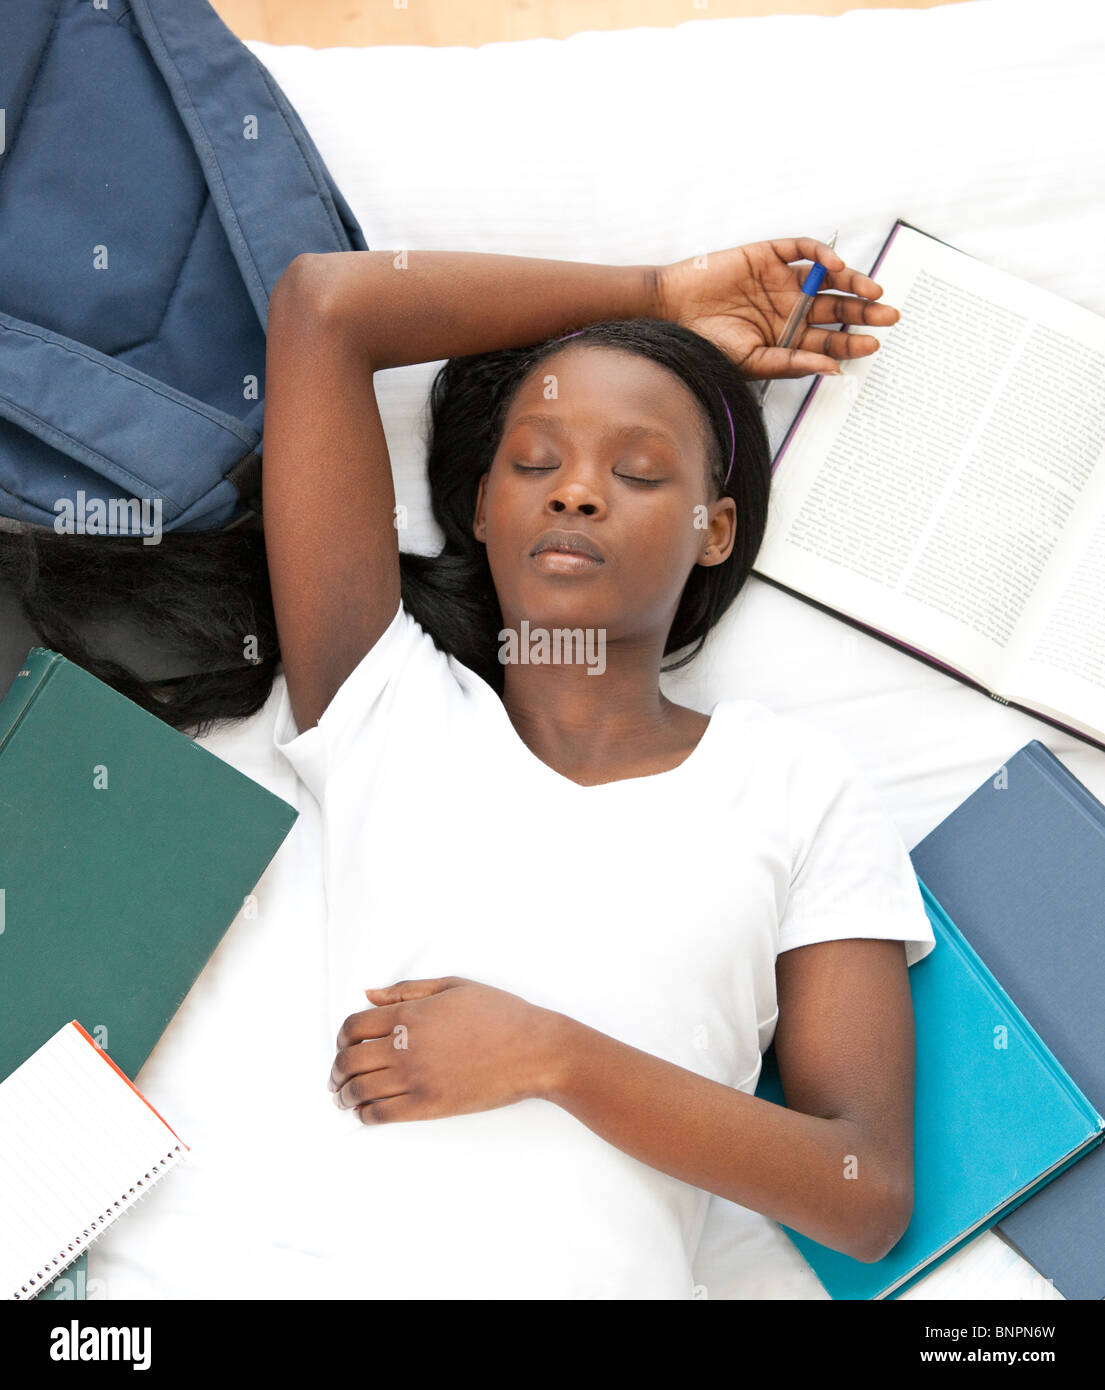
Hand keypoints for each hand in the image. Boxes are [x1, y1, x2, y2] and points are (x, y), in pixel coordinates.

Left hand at [329, 976, 561, 1123]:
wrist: (533, 1050)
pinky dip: (364, 1115)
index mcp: (410, 1014)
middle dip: (336, 1071)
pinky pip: (381, 1114)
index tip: (343, 1046)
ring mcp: (416, 1079)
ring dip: (344, 1095)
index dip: (341, 1038)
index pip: (353, 1027)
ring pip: (360, 1090)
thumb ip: (406, 990)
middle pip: (349, 1061)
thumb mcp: (453, 986)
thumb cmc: (499, 1013)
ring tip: (343, 1098)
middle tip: (335, 1078)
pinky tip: (365, 1112)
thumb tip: (368, 994)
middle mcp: (406, 1047)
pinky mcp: (429, 1106)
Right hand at [655, 237, 899, 379]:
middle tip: (890, 315)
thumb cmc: (707, 342)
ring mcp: (782, 280)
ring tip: (871, 291)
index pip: (830, 340)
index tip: (873, 345)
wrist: (672, 310)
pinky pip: (804, 250)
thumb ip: (792, 364)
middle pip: (838, 309)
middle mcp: (791, 308)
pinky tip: (836, 266)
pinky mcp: (770, 255)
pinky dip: (823, 255)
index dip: (853, 342)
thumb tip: (833, 369)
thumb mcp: (753, 362)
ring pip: (828, 278)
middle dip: (865, 312)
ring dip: (853, 283)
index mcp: (788, 338)